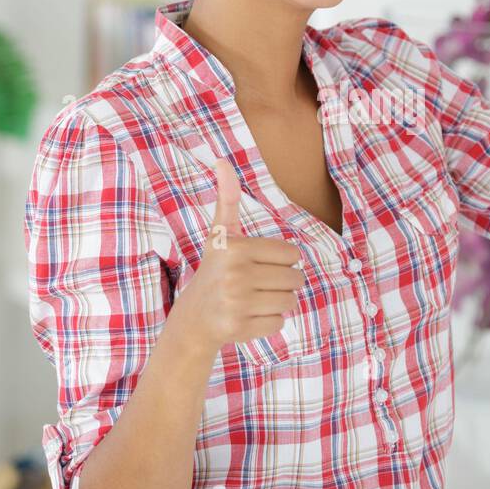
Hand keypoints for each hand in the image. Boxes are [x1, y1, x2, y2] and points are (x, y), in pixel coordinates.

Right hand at [171, 158, 304, 350]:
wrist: (194, 318)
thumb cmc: (216, 270)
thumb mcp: (221, 234)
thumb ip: (227, 198)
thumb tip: (222, 161)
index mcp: (235, 246)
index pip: (293, 254)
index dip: (282, 260)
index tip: (258, 263)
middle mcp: (233, 273)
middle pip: (296, 279)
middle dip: (283, 283)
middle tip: (256, 284)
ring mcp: (235, 302)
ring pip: (291, 302)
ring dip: (279, 303)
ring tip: (254, 300)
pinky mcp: (238, 327)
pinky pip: (279, 323)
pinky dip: (269, 322)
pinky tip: (248, 317)